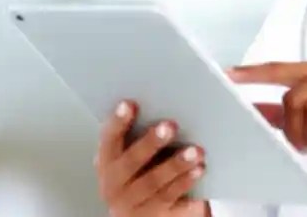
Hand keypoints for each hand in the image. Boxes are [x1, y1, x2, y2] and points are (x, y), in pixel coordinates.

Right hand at [94, 100, 209, 216]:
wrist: (143, 215)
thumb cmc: (141, 176)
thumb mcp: (132, 159)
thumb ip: (138, 136)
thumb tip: (161, 102)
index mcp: (107, 164)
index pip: (108, 140)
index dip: (117, 122)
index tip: (130, 104)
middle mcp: (115, 186)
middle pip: (131, 163)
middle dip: (150, 143)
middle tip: (170, 125)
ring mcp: (135, 205)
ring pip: (154, 183)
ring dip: (176, 165)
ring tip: (195, 150)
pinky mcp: (157, 216)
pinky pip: (172, 200)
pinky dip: (186, 183)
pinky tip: (199, 170)